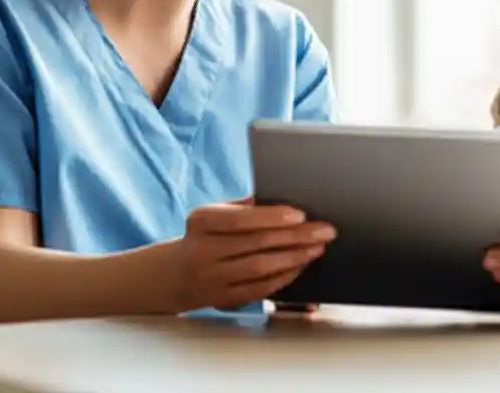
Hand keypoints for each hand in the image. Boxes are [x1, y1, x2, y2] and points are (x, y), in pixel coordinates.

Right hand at [171, 200, 335, 311]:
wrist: (175, 274)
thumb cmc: (204, 236)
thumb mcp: (213, 214)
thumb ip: (242, 206)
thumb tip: (280, 200)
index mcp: (201, 222)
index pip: (239, 220)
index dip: (271, 217)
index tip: (300, 215)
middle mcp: (203, 251)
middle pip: (255, 244)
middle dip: (295, 237)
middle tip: (324, 231)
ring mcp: (212, 278)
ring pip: (259, 268)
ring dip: (294, 257)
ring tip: (317, 248)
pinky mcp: (222, 299)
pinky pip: (259, 289)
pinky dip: (283, 277)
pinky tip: (300, 266)